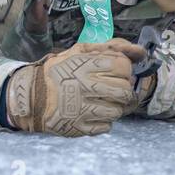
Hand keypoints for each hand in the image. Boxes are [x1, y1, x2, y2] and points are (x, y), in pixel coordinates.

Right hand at [6, 38, 145, 135]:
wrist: (33, 97)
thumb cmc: (60, 71)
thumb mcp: (81, 51)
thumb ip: (112, 47)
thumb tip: (141, 51)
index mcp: (87, 66)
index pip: (124, 67)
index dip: (124, 69)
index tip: (116, 72)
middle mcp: (87, 87)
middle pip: (125, 90)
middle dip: (122, 89)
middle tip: (111, 88)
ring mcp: (84, 109)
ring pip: (119, 110)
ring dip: (115, 106)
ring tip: (102, 101)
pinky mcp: (81, 127)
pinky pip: (107, 126)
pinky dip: (104, 121)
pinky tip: (94, 113)